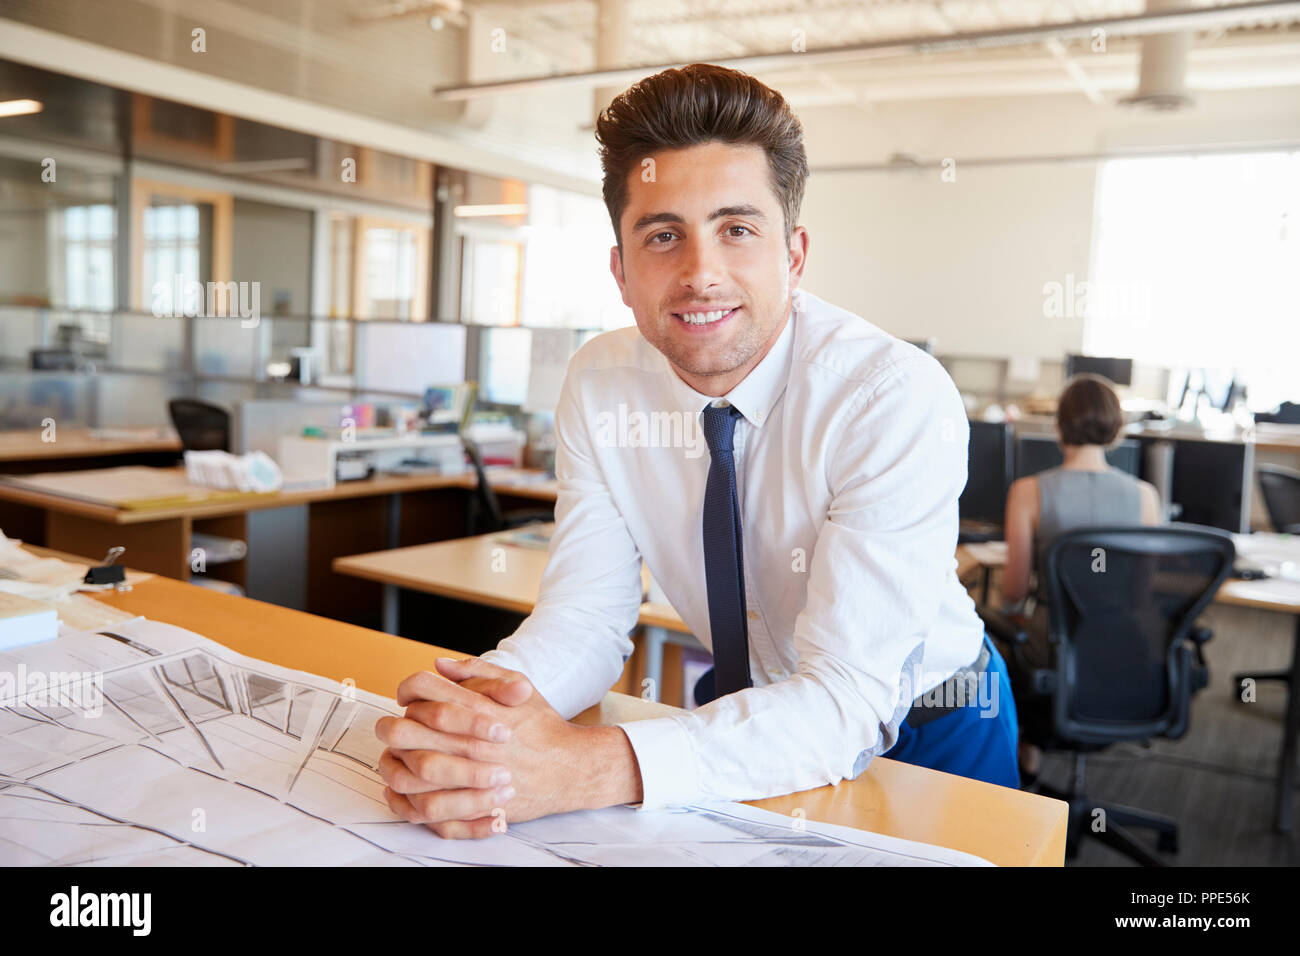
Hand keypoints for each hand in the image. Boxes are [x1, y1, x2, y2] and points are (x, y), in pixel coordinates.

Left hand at [375, 658, 639, 838]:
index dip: (407, 690)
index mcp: (478, 710)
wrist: (570, 768)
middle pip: (405, 732)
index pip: (423, 691)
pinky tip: (403, 793)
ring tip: (393, 760)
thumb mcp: (519, 685)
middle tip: (389, 729)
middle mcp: (469, 742)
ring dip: (393, 765)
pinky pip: (425, 810)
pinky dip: (406, 803)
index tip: (407, 697)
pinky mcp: (473, 807)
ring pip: (409, 774)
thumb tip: (440, 665)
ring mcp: (469, 778)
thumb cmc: (543, 726)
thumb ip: (478, 672)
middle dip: (389, 728)